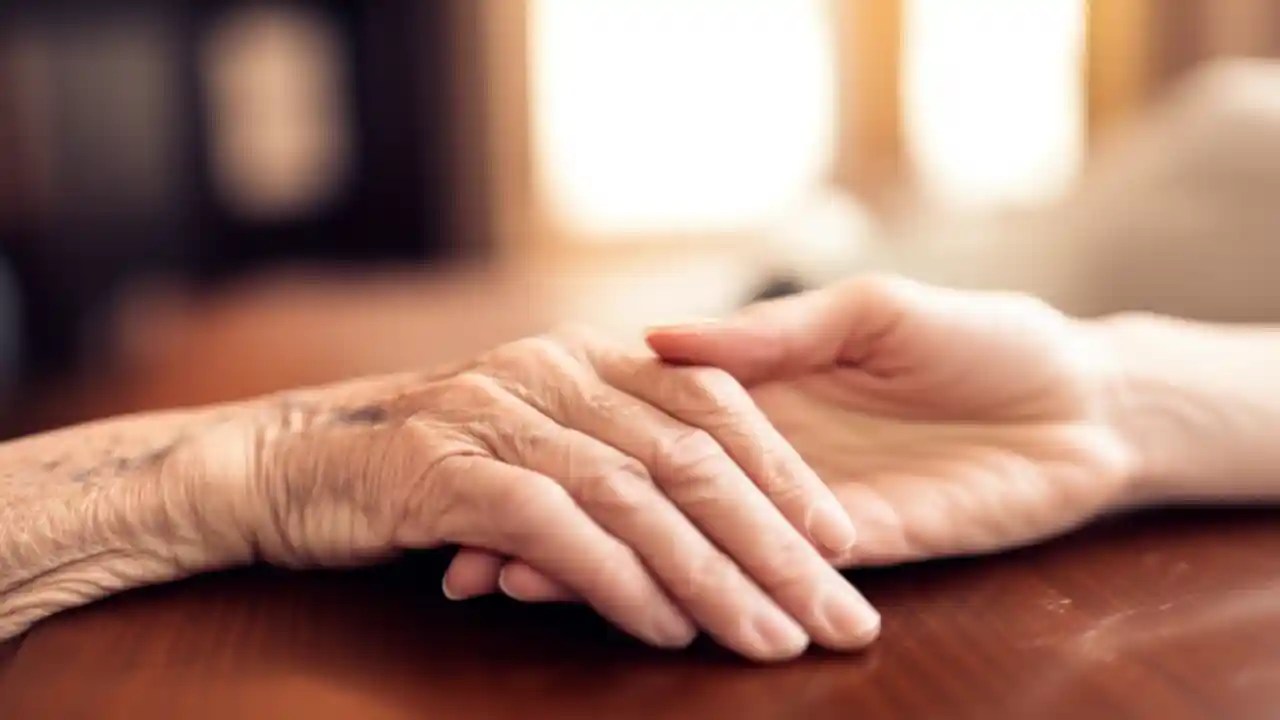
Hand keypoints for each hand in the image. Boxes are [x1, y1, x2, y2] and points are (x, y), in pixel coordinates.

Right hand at [194, 330, 878, 660]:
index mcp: (588, 355)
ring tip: (770, 639)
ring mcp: (501, 415)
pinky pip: (556, 528)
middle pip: (694, 458)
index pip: (715, 403)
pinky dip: (619, 583)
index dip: (787, 471)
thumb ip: (616, 439)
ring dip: (714, 578)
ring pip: (637, 497)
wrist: (295, 458)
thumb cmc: (430, 455)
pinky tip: (666, 632)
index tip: (843, 542)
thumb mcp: (534, 424)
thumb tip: (715, 498)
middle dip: (775, 543)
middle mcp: (555, 372)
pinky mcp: (449, 470)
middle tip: (838, 613)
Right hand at [453, 276, 1134, 599]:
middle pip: (657, 493)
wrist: (1089, 402)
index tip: (502, 455)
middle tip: (476, 552)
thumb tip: (659, 334)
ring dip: (609, 568)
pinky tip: (624, 604)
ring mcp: (809, 507)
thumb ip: (770, 333)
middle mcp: (772, 454)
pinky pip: (764, 573)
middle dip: (571, 524)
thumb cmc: (985, 341)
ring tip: (510, 584)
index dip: (579, 447)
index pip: (656, 424)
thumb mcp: (869, 312)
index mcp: (769, 389)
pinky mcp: (859, 550)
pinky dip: (688, 587)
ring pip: (688, 541)